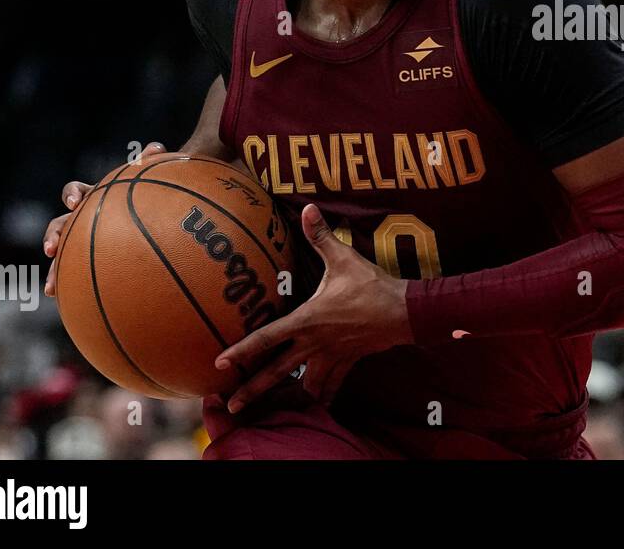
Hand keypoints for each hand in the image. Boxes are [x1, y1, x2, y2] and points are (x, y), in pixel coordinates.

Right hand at [43, 141, 166, 296]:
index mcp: (94, 197)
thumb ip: (150, 162)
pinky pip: (81, 276)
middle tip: (52, 248)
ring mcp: (85, 240)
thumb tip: (157, 147)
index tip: (75, 204)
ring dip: (55, 271)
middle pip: (60, 226)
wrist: (150, 209)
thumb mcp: (149, 176)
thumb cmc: (149, 191)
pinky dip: (75, 288)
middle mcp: (84, 218)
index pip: (75, 192)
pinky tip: (74, 305)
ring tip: (52, 288)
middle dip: (53, 236)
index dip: (71, 196)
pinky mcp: (92, 259)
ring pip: (63, 257)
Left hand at [215, 203, 413, 412]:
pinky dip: (324, 398)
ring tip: (269, 414)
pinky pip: (333, 385)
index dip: (241, 350)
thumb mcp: (344, 258)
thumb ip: (321, 236)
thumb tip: (308, 208)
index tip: (219, 363)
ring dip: (286, 400)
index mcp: (307, 320)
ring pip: (303, 386)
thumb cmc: (371, 286)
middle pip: (277, 372)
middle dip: (253, 391)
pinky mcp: (348, 361)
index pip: (267, 337)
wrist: (404, 312)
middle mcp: (314, 343)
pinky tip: (317, 410)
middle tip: (231, 407)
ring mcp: (331, 356)